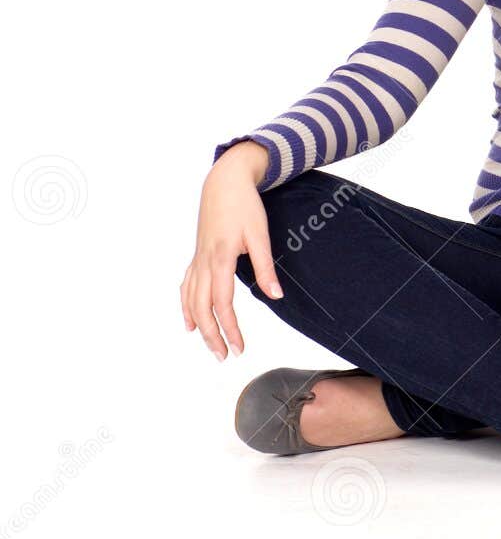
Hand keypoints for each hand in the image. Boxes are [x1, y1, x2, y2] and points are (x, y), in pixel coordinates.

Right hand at [182, 143, 280, 360]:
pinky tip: (189, 321)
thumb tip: (276, 296)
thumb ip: (266, 267)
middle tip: (224, 357)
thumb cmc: (245, 206)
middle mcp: (204, 263)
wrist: (224, 182)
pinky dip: (186, 306)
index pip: (222, 305)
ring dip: (198, 325)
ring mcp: (197, 259)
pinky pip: (186, 287)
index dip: (230, 329)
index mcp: (220, 260)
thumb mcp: (261, 235)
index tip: (240, 348)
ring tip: (209, 345)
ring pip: (191, 300)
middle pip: (202, 308)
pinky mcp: (197, 255)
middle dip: (212, 335)